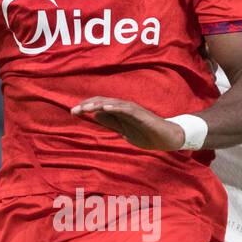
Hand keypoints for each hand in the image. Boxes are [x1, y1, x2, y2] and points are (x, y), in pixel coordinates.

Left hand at [71, 97, 185, 150]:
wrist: (167, 139)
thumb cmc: (147, 134)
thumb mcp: (124, 130)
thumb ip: (111, 122)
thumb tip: (96, 115)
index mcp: (120, 112)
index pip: (100, 106)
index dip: (87, 107)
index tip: (73, 112)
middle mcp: (125, 108)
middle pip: (104, 102)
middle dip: (88, 105)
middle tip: (74, 110)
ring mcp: (134, 110)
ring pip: (113, 103)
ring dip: (99, 104)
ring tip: (86, 107)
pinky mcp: (142, 115)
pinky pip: (127, 109)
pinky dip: (116, 107)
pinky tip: (106, 107)